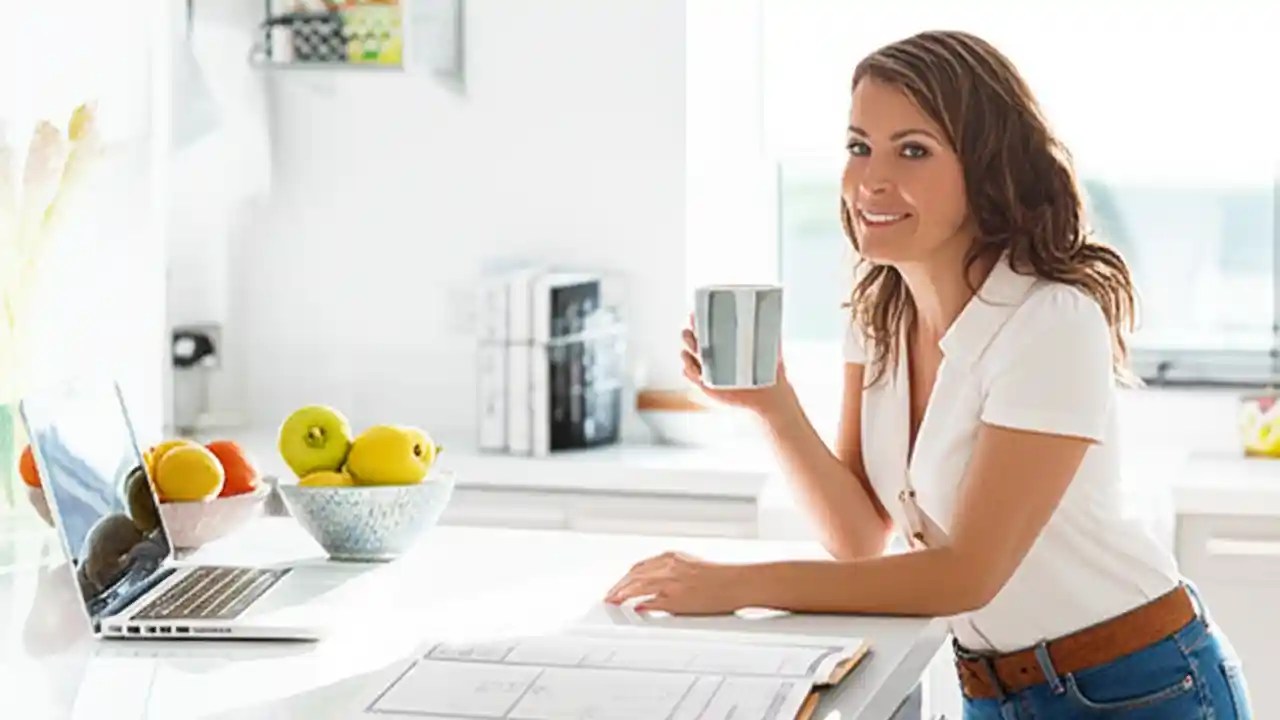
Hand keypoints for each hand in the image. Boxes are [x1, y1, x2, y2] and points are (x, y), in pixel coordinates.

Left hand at [603, 551, 749, 614]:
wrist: (738, 582)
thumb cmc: (721, 576)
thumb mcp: (692, 565)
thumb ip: (672, 571)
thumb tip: (656, 584)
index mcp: (672, 557)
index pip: (640, 566)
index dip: (626, 576)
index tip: (619, 583)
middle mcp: (668, 567)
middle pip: (634, 575)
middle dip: (619, 585)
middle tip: (610, 595)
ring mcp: (671, 583)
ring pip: (637, 586)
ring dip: (622, 594)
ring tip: (613, 601)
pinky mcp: (676, 599)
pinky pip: (652, 601)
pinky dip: (639, 604)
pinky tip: (634, 608)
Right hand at [682, 314, 792, 415]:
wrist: (768, 394)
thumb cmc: (768, 369)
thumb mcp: (769, 348)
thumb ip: (769, 335)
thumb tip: (772, 318)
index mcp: (724, 341)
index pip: (705, 326)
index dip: (697, 319)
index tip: (694, 314)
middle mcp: (712, 352)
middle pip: (691, 339)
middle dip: (687, 335)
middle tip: (691, 332)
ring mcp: (707, 368)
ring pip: (688, 356)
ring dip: (686, 354)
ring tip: (690, 353)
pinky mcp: (705, 383)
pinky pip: (689, 375)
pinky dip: (688, 372)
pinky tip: (693, 369)